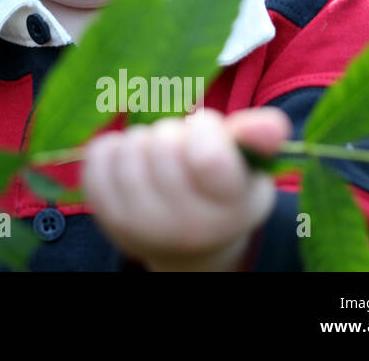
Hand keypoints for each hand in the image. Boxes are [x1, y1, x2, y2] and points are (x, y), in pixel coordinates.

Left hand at [80, 107, 289, 270]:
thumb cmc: (221, 194)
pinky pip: (98, 155)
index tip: (206, 132)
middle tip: (181, 148)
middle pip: (163, 144)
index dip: (204, 128)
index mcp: (226, 208)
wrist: (187, 245)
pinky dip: (112, 146)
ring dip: (143, 139)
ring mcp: (139, 223)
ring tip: (158, 156)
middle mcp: (183, 224)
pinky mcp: (105, 213)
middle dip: (173, 133)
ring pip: (130, 147)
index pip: (206, 157)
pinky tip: (131, 160)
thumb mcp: (248, 170)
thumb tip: (270, 122)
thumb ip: (258, 142)